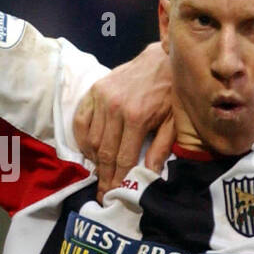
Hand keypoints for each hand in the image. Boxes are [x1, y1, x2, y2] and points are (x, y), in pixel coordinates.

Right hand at [73, 42, 174, 199]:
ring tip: (100, 173)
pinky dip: (82, 139)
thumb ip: (160, 148)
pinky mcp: (94, 91)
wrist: (161, 59)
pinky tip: (90, 151)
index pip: (123, 158)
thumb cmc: (171, 92)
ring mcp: (101, 98)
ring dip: (94, 160)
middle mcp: (114, 109)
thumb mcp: (173, 122)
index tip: (114, 195)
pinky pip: (81, 120)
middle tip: (102, 193)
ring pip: (91, 139)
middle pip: (104, 153)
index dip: (118, 180)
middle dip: (104, 176)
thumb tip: (149, 175)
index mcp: (136, 118)